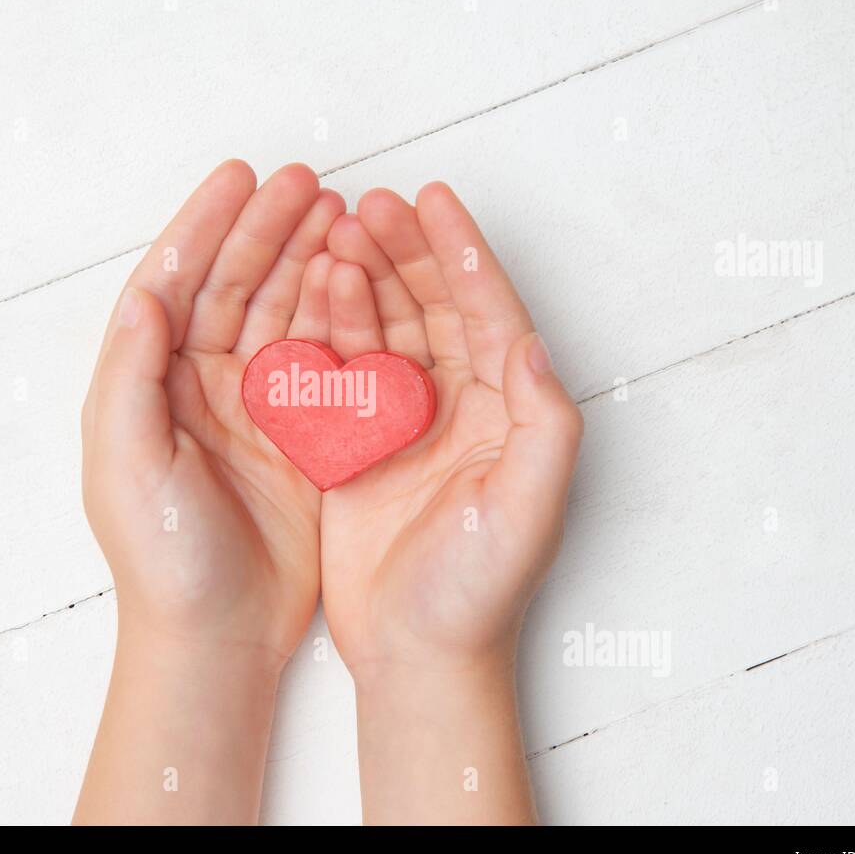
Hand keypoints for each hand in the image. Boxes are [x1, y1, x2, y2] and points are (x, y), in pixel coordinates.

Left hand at [75, 161, 341, 823]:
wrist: (215, 635)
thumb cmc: (161, 559)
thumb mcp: (127, 464)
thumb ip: (130, 377)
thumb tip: (142, 296)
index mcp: (150, 384)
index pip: (176, 284)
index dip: (206, 227)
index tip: (241, 178)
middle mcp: (199, 386)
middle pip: (233, 285)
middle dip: (266, 229)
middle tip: (306, 181)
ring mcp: (253, 408)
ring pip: (280, 313)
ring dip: (305, 261)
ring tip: (340, 213)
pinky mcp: (299, 436)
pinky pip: (320, 360)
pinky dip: (337, 317)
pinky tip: (358, 282)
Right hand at [317, 183, 582, 822]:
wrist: (417, 655)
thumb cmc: (477, 593)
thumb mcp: (528, 509)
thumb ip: (543, 425)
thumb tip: (533, 344)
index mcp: (508, 412)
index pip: (489, 313)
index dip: (463, 252)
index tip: (433, 199)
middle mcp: (462, 407)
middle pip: (435, 307)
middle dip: (405, 251)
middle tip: (368, 204)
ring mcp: (408, 423)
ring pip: (388, 329)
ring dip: (364, 279)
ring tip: (334, 234)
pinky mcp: (361, 445)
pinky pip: (345, 370)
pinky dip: (330, 330)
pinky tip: (311, 295)